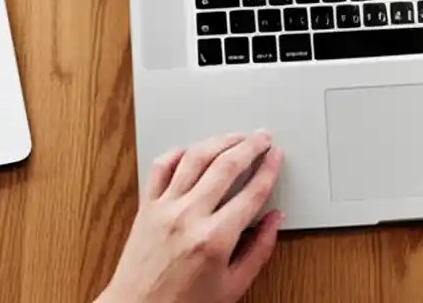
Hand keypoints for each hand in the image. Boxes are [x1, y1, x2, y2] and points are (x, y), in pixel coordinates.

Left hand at [97, 131, 284, 302]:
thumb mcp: (233, 287)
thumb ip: (258, 250)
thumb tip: (274, 220)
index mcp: (214, 240)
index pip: (251, 193)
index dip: (269, 169)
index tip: (276, 156)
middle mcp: (188, 218)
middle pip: (226, 165)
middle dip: (250, 145)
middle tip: (262, 137)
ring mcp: (164, 208)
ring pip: (195, 158)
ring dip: (220, 141)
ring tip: (236, 136)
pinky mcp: (146, 207)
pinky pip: (161, 167)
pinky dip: (179, 152)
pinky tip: (194, 149)